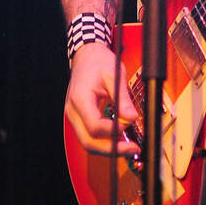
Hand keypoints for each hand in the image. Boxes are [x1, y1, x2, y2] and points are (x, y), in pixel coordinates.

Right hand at [64, 41, 139, 155]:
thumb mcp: (114, 76)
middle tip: (132, 148)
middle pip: (88, 141)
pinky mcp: (79, 118)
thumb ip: (122, 98)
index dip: (113, 131)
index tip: (129, 126)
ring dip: (108, 148)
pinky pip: (89, 135)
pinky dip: (104, 140)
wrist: (87, 55)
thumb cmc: (97, 62)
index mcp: (80, 99)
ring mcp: (74, 116)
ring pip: (88, 142)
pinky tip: (119, 139)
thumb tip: (132, 117)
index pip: (94, 126)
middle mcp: (73, 111)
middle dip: (111, 149)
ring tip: (128, 146)